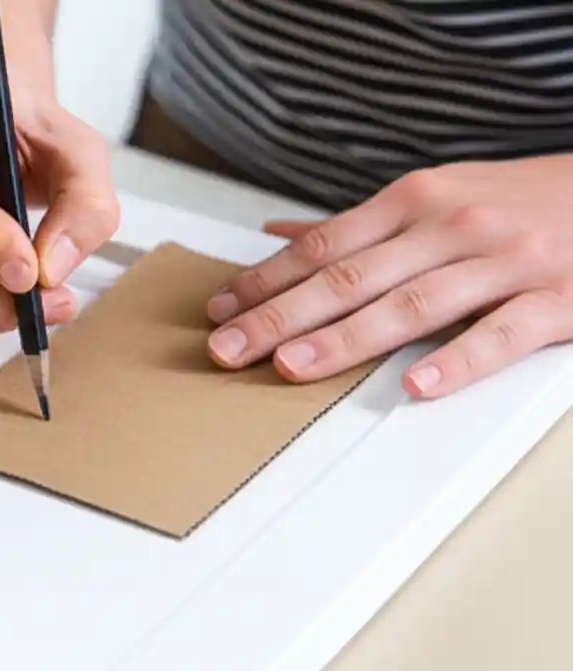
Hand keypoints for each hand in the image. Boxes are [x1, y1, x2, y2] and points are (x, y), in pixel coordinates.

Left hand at [206, 156, 572, 397]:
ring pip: (412, 305)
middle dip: (279, 315)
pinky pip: (501, 333)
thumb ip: (357, 226)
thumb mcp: (435, 195)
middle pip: (350, 277)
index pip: (323, 247)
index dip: (266, 281)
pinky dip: (457, 361)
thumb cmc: (515, 202)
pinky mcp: (557, 299)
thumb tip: (278, 235)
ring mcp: (504, 262)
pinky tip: (415, 387)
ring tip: (290, 366)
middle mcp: (451, 226)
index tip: (219, 311)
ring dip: (345, 338)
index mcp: (415, 201)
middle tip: (227, 348)